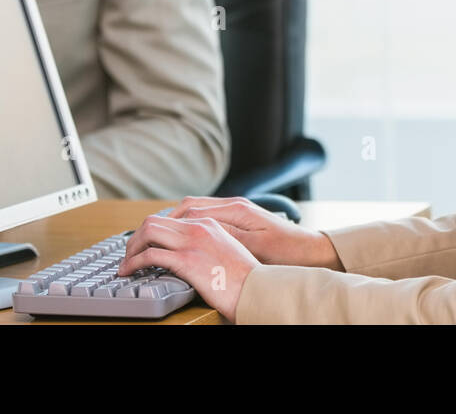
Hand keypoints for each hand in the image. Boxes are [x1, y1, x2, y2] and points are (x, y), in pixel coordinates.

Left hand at [118, 213, 259, 322]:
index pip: (170, 218)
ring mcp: (192, 242)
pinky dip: (133, 262)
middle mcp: (199, 227)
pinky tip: (129, 271)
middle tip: (129, 253)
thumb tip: (194, 252)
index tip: (143, 245)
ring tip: (126, 262)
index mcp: (209, 223)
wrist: (257, 288)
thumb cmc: (246, 277)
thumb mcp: (229, 250)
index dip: (151, 231)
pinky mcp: (187, 260)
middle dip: (136, 237)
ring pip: (148, 232)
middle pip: (154, 221)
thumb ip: (210, 243)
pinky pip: (150, 255)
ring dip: (131, 247)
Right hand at [162, 195, 341, 268]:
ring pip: (195, 210)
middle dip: (164, 221)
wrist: (311, 250)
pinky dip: (189, 225)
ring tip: (157, 238)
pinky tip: (182, 238)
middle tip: (144, 237)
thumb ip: (228, 235)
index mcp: (237, 210)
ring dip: (175, 222)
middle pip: (188, 206)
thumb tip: (198, 229)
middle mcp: (234, 205)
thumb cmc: (288, 251)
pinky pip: (206, 217)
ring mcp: (236, 211)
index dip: (167, 223)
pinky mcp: (240, 220)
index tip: (149, 236)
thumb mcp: (256, 246)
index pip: (191, 210)